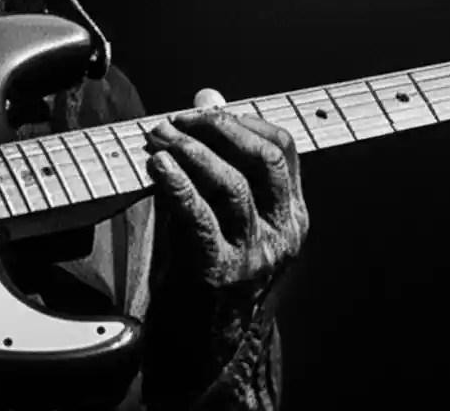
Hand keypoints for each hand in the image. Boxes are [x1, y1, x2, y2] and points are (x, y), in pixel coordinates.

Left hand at [144, 88, 309, 319]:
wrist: (201, 351)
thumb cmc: (206, 275)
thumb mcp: (218, 212)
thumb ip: (215, 157)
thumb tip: (209, 97)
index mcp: (292, 217)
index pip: (283, 147)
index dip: (242, 119)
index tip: (203, 111)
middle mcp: (283, 234)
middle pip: (264, 158)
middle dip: (218, 128)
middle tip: (179, 119)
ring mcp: (255, 255)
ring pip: (232, 183)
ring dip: (190, 151)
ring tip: (159, 137)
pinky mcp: (219, 273)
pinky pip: (199, 217)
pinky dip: (176, 184)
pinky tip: (157, 166)